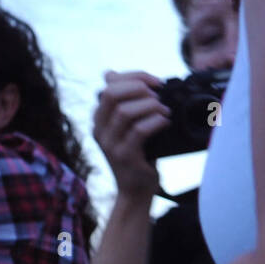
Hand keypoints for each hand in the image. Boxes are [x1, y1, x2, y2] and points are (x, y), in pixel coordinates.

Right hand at [93, 70, 169, 197]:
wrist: (136, 191)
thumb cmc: (139, 155)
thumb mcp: (128, 126)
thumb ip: (123, 101)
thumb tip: (110, 72)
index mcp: (99, 119)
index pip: (109, 84)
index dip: (135, 76)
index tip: (156, 82)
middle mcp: (99, 130)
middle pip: (111, 93)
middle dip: (139, 88)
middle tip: (158, 96)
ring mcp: (109, 144)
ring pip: (125, 112)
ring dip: (150, 106)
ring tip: (164, 111)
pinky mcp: (123, 156)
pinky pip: (139, 131)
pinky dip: (156, 122)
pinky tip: (165, 122)